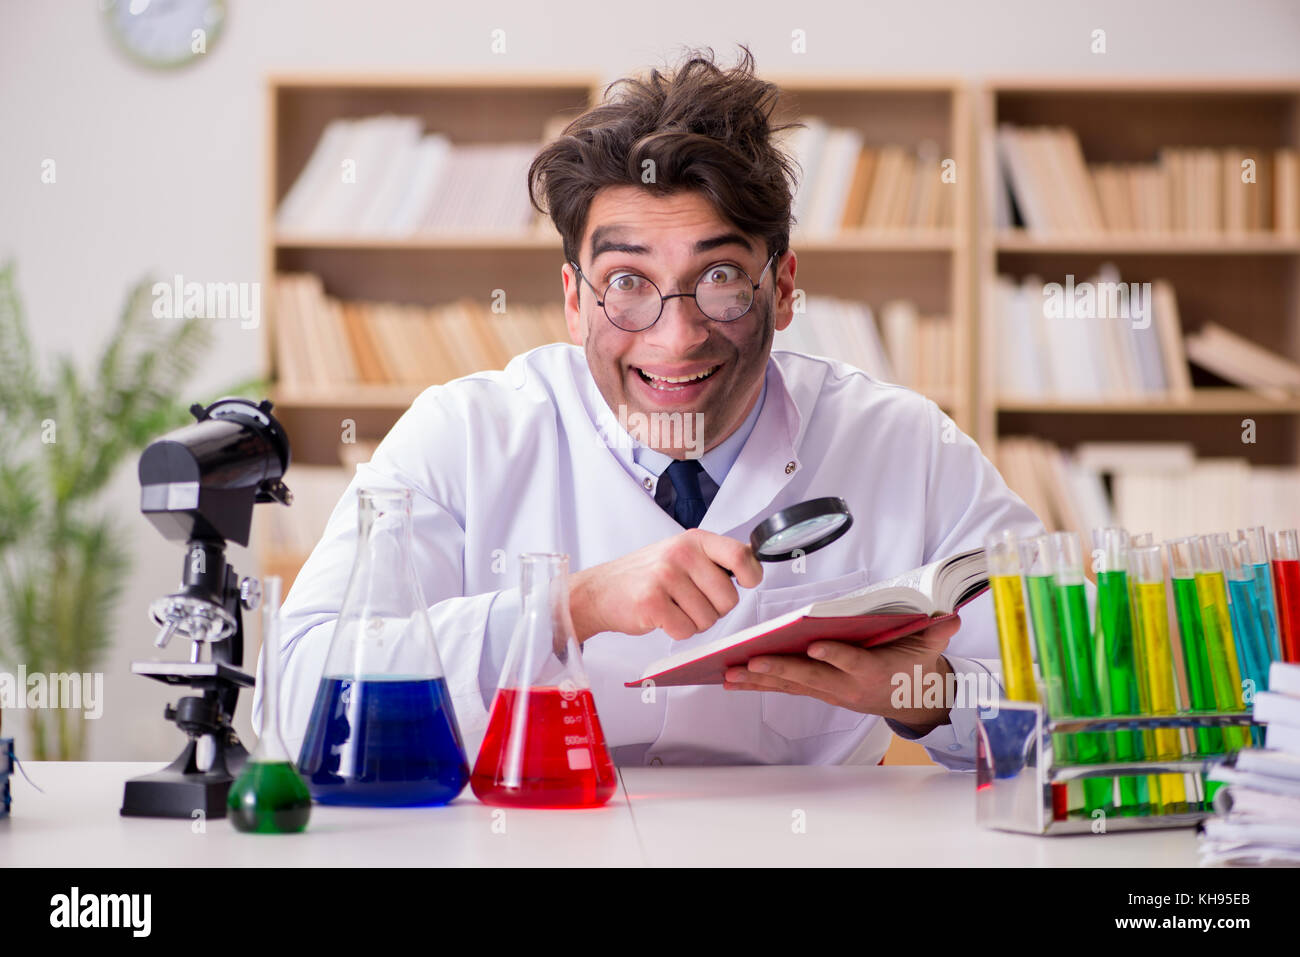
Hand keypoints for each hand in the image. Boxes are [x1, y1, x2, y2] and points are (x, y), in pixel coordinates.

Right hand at [569, 529, 763, 641]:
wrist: (600, 590)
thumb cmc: (645, 575)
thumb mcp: (680, 553)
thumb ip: (713, 559)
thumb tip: (753, 565)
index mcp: (693, 540)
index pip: (740, 555)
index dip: (751, 575)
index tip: (745, 583)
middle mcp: (681, 554)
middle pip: (728, 599)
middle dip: (714, 609)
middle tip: (689, 602)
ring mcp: (665, 577)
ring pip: (708, 619)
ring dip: (693, 622)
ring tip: (672, 608)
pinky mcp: (652, 602)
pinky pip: (685, 630)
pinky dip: (676, 631)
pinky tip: (661, 617)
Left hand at [722, 615, 962, 733]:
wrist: (914, 700)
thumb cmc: (916, 667)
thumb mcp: (930, 649)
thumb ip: (936, 632)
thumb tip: (949, 616)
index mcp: (873, 671)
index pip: (853, 662)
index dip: (836, 657)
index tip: (817, 647)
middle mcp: (847, 685)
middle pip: (810, 677)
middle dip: (780, 670)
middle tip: (752, 663)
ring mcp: (830, 691)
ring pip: (791, 684)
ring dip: (759, 679)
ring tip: (730, 673)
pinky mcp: (819, 691)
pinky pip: (786, 687)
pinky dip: (760, 682)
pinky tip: (734, 679)